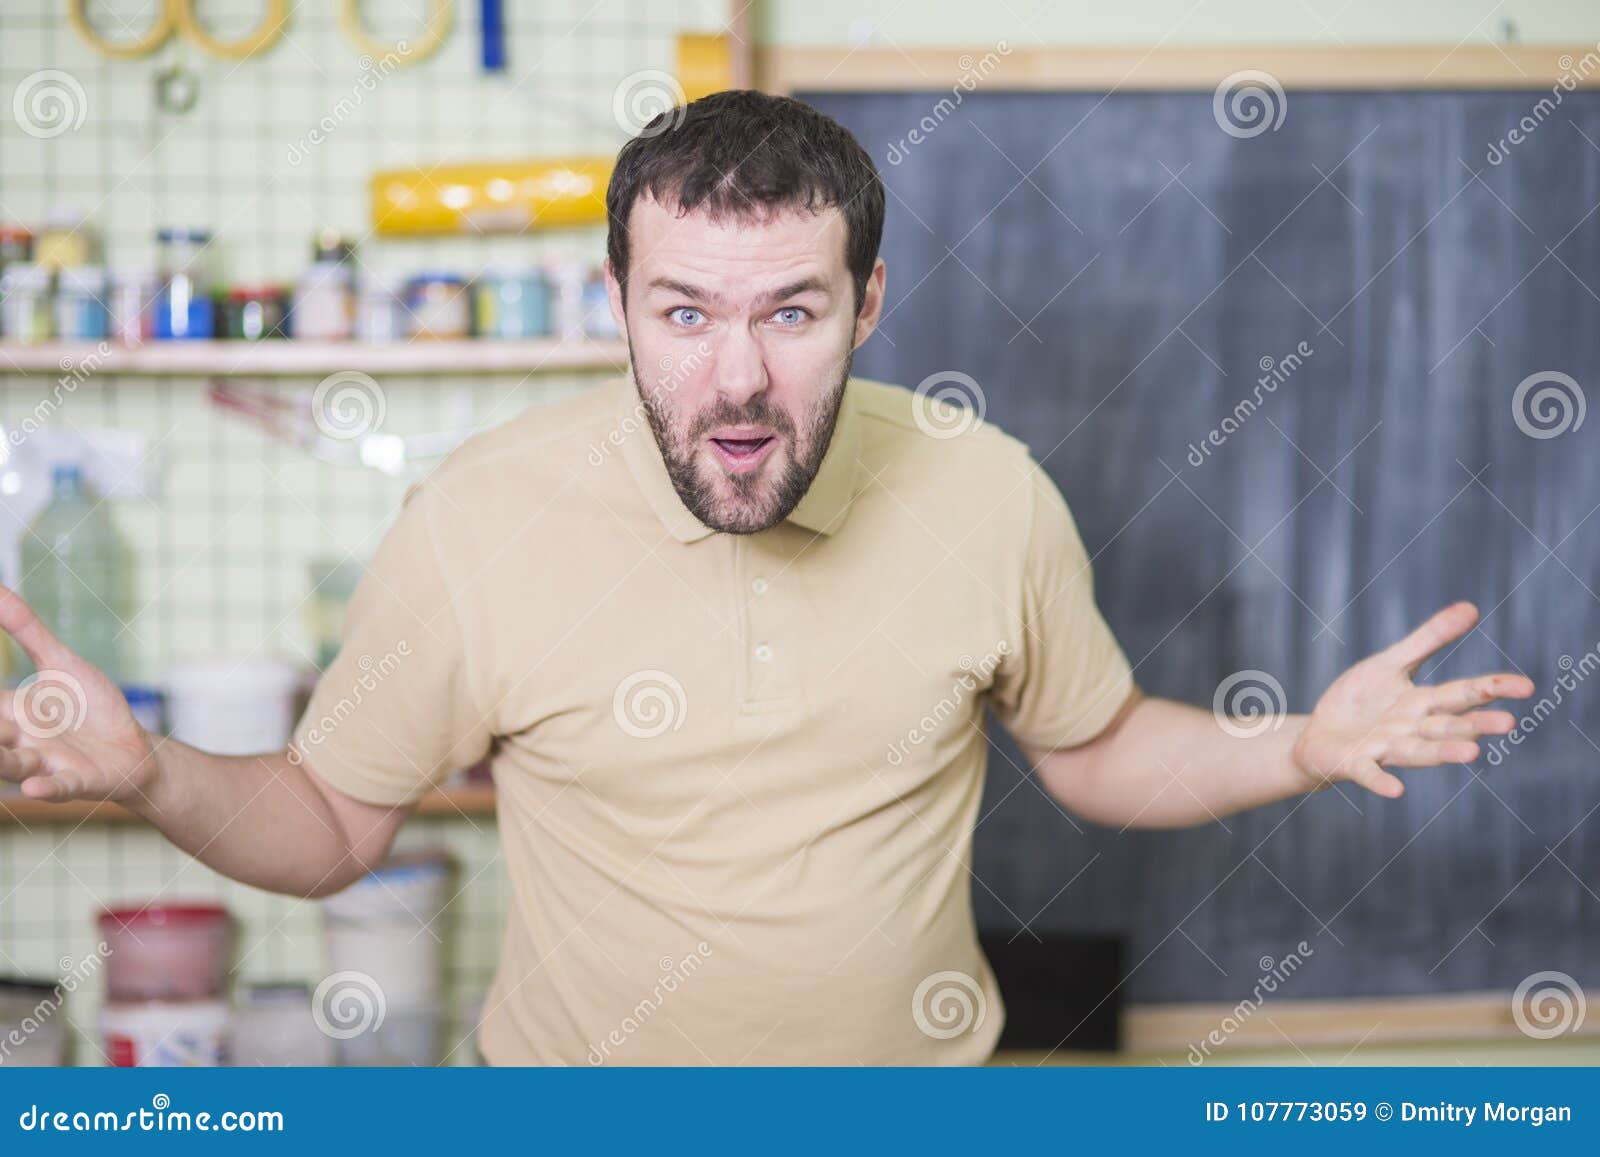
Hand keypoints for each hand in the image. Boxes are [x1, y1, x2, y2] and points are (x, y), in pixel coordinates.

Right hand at [0, 585, 156, 803]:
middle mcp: (18, 740)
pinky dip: (45, 787)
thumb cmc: (91, 709)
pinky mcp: (77, 781)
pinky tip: (30, 788)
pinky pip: (58, 787)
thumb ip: (27, 632)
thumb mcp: (61, 663)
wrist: (134, 750)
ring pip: (10, 764)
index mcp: (8, 711)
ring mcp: (46, 762)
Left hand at [1290, 601, 1533, 798]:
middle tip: (1508, 723)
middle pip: (1448, 726)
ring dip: (1443, 752)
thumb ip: (1429, 639)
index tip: (1527, 686)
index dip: (1492, 689)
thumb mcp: (1391, 663)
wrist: (1317, 736)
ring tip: (1472, 753)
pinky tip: (1395, 790)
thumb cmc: (1361, 701)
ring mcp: (1384, 748)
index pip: (1463, 694)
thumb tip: (1472, 607)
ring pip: (1419, 751)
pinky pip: (1370, 774)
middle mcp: (1411, 730)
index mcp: (1422, 704)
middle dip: (1476, 725)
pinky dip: (1381, 781)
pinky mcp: (1355, 763)